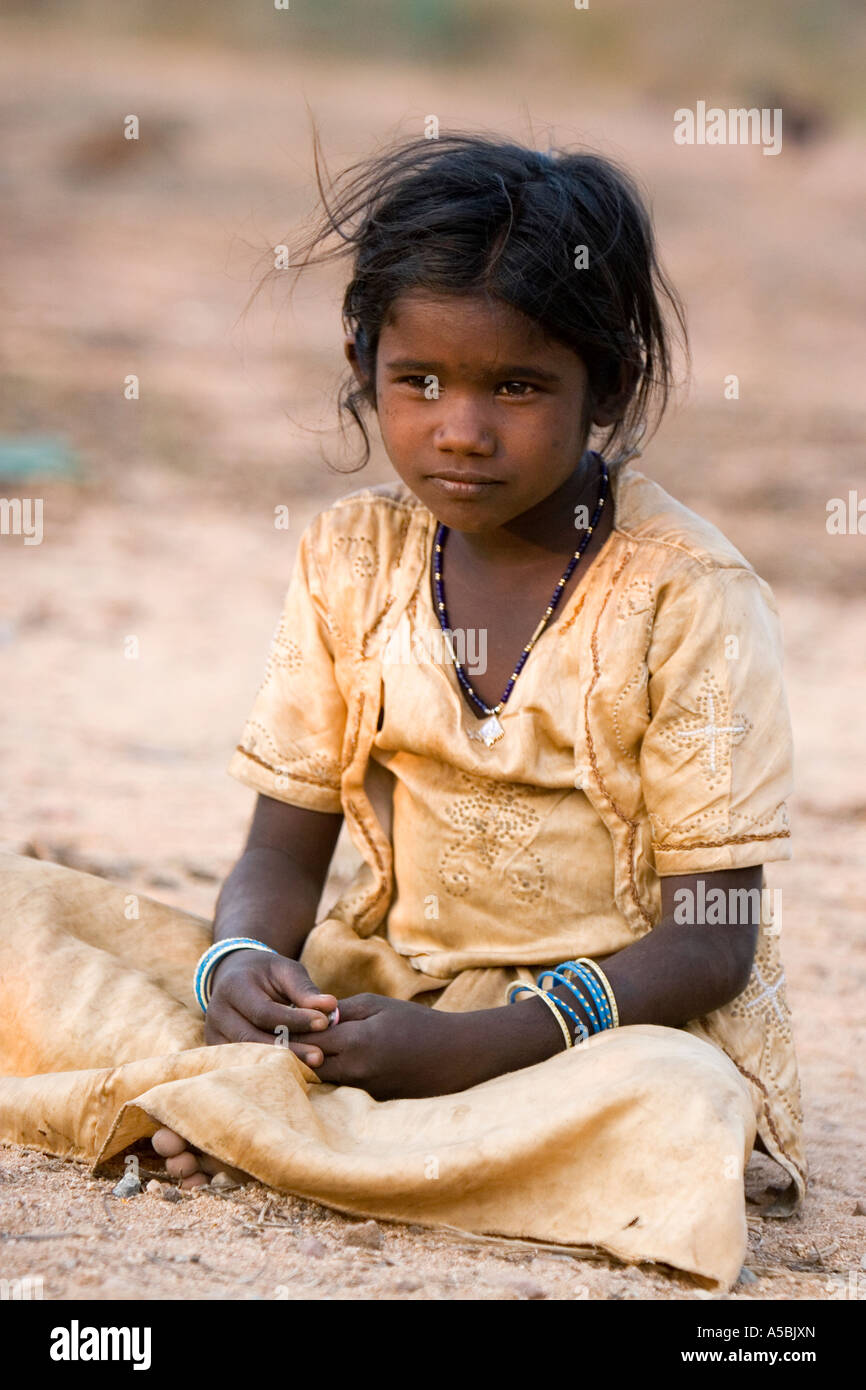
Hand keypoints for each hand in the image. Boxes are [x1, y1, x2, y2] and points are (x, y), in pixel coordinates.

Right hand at [205, 949, 337, 1068]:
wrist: (235, 976)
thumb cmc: (266, 974)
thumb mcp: (286, 971)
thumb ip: (305, 989)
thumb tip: (330, 1007)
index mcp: (233, 987)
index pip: (264, 1011)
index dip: (294, 1020)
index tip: (324, 1023)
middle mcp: (217, 1012)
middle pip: (253, 1038)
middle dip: (289, 1049)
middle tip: (320, 1056)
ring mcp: (213, 1033)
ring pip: (247, 1055)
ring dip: (280, 1062)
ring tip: (310, 1066)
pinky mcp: (217, 1049)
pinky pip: (242, 1063)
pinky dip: (267, 1067)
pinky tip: (292, 1071)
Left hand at [291, 993, 478, 1099]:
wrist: (454, 1056)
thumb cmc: (416, 1023)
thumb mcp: (378, 1005)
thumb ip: (342, 1011)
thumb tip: (313, 1018)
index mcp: (357, 1041)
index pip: (309, 1038)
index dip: (292, 1030)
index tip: (279, 1022)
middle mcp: (356, 1071)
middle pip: (309, 1065)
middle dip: (295, 1051)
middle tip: (283, 1038)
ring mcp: (363, 1091)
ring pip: (322, 1079)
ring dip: (312, 1066)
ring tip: (302, 1049)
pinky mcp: (370, 1102)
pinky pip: (341, 1088)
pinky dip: (332, 1076)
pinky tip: (330, 1064)